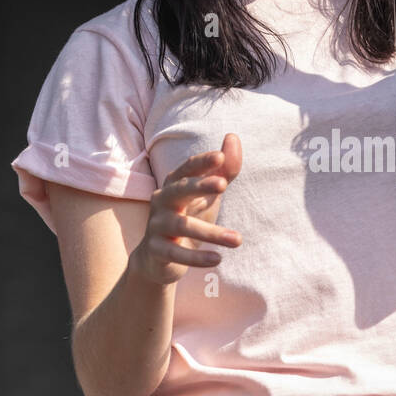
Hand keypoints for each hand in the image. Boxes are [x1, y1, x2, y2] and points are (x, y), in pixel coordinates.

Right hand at [132, 134, 242, 285]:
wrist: (158, 258)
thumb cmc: (187, 217)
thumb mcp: (206, 195)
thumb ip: (223, 170)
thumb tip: (233, 136)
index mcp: (174, 184)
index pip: (187, 169)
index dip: (202, 162)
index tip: (221, 156)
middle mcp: (162, 201)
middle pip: (179, 190)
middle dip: (199, 185)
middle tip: (224, 184)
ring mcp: (157, 225)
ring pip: (182, 225)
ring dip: (212, 233)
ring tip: (238, 240)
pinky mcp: (157, 250)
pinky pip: (175, 253)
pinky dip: (196, 257)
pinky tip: (218, 259)